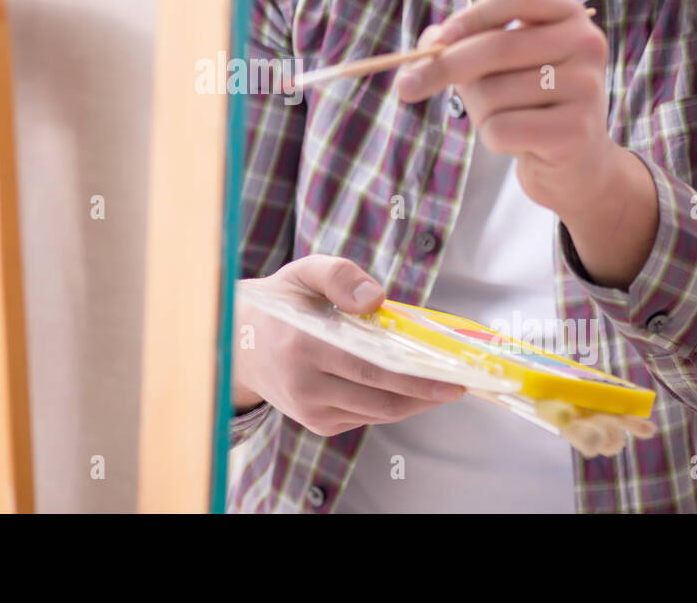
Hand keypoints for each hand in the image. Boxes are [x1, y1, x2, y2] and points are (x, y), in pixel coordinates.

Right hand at [232, 255, 464, 436]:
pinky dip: (389, 403)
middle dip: (426, 394)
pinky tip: (403, 387)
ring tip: (440, 384)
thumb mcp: (304, 272)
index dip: (417, 378)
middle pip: (382, 398)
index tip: (453, 378)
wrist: (236, 344)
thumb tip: (377, 299)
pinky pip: (365, 416)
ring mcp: (309, 411)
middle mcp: (304, 385)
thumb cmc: (280, 304)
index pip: (372, 368)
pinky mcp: (316, 424)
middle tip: (460, 383)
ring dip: (413, 401)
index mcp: (303, 344)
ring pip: (379, 413)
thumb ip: (340, 275)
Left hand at [394, 0, 617, 216]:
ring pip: (492, 93)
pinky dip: (493, 138)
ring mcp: (586, 88)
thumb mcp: (497, 66)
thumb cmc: (529, 103)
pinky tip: (519, 141)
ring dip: (479, 112)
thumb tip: (425, 49)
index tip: (438, 39)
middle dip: (442, 68)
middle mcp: (586, 44)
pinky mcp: (576, 132)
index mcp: (568, 16)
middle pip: (496, 45)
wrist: (576, 162)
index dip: (473, 14)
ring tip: (506, 118)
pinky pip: (501, 128)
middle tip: (405, 87)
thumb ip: (459, 46)